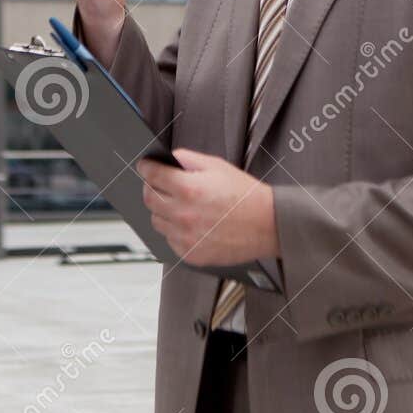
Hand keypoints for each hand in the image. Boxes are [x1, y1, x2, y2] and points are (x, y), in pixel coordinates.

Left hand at [136, 148, 278, 267]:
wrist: (268, 225)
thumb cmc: (246, 196)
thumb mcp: (218, 166)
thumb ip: (188, 159)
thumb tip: (168, 158)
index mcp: (189, 189)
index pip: (152, 175)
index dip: (146, 167)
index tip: (145, 165)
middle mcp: (184, 214)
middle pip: (148, 199)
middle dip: (151, 188)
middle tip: (160, 184)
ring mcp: (186, 237)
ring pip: (156, 221)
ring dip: (162, 211)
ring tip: (180, 205)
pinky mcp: (190, 254)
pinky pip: (169, 240)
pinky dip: (174, 230)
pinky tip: (190, 223)